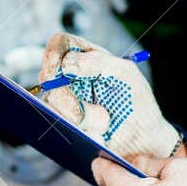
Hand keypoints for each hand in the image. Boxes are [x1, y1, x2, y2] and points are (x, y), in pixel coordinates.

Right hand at [38, 32, 182, 161]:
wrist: (138, 140)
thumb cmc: (136, 103)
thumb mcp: (125, 74)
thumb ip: (98, 62)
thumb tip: (66, 65)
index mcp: (86, 56)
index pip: (60, 44)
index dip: (54, 54)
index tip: (62, 70)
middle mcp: (69, 76)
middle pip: (48, 76)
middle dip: (71, 98)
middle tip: (101, 114)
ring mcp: (63, 99)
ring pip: (51, 102)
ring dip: (80, 117)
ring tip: (105, 124)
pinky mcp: (61, 120)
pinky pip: (54, 122)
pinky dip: (77, 129)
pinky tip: (95, 133)